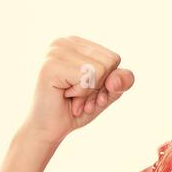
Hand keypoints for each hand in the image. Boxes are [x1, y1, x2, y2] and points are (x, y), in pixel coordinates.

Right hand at [19, 36, 134, 147]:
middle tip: (79, 97)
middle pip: (109, 62)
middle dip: (98, 87)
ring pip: (100, 69)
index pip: (113, 58)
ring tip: (71, 97)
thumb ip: (122, 81)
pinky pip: (87, 77)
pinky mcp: (51, 65)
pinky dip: (81, 93)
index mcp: (76, 43)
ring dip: (88, 92)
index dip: (106, 82)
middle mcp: (64, 41)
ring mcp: (55, 51)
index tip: (87, 91)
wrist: (48, 130)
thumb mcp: (107, 93)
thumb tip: (117, 77)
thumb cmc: (76, 110)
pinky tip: (64, 95)